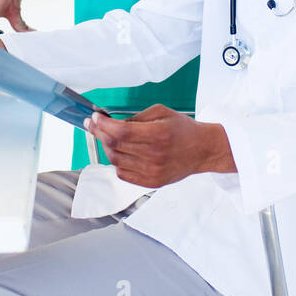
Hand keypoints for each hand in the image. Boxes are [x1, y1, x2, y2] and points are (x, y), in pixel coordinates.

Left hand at [85, 104, 234, 188]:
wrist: (203, 150)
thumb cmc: (183, 129)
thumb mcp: (162, 112)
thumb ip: (137, 117)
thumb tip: (112, 123)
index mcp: (158, 134)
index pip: (121, 131)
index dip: (103, 124)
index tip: (94, 117)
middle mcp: (154, 155)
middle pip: (115, 145)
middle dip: (98, 133)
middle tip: (92, 125)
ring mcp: (152, 171)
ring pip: (115, 160)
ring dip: (107, 147)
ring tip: (107, 138)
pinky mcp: (151, 182)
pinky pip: (123, 174)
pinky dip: (117, 162)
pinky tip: (120, 153)